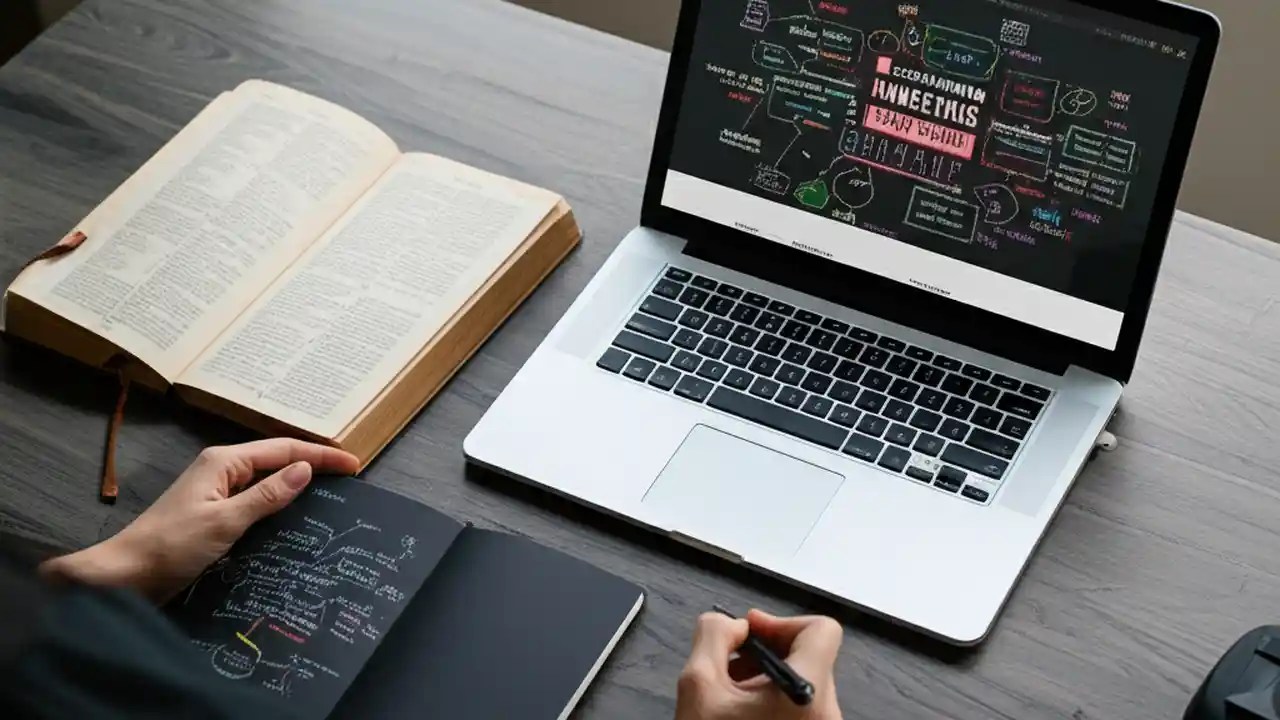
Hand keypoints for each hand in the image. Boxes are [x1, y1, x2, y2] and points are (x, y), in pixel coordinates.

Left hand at [40, 439, 359, 602]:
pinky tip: (294, 516)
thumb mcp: (225, 521)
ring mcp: (217, 491)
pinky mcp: (214, 513)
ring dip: (297, 483)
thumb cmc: (172, 546)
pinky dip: (280, 501)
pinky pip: (256, 499)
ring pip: (267, 479)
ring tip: (331, 493)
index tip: (354, 465)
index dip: (321, 455)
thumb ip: (267, 495)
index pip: (284, 449)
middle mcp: (222, 469)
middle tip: (349, 476)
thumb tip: (305, 470)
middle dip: (313, 463)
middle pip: (277, 459)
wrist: (125, 575)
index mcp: (225, 461)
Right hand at [675, 610, 843, 719]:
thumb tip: (732, 624)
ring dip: (764, 679)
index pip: (822, 630)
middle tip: (729, 666)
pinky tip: (740, 716)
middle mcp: (827, 715)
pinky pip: (801, 708)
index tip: (750, 633)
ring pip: (803, 682)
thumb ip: (714, 636)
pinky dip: (771, 702)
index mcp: (806, 695)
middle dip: (764, 653)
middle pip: (809, 656)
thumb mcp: (697, 686)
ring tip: (730, 699)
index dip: (781, 623)